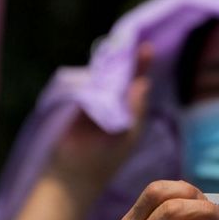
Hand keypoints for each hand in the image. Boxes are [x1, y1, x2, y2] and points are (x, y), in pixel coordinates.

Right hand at [48, 44, 153, 196]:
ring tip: (117, 51)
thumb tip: (143, 83)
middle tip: (133, 44)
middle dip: (126, 61)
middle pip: (120, 76)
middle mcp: (112, 104)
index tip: (146, 48)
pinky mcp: (75, 104)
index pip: (137, 84)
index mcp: (129, 112)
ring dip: (109, 66)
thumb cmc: (104, 159)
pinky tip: (98, 67)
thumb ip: (135, 109)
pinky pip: (85, 85)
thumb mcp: (126, 135)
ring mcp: (93, 102)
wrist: (72, 175)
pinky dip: (91, 76)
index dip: (140, 66)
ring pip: (102, 78)